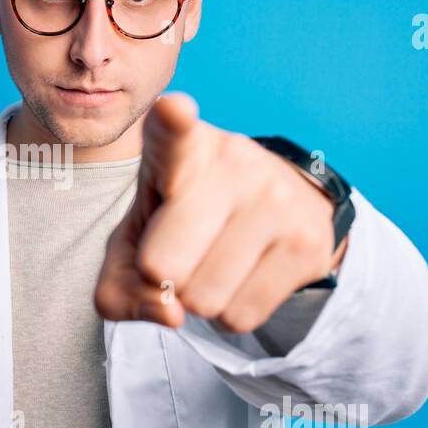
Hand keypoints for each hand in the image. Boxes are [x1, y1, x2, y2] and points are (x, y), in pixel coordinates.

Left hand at [94, 93, 346, 331]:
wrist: (278, 215)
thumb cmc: (181, 226)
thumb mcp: (134, 245)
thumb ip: (119, 288)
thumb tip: (171, 313)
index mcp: (180, 147)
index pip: (171, 133)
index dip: (171, 123)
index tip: (175, 111)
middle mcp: (233, 160)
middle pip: (162, 264)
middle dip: (162, 279)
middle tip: (182, 252)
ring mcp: (276, 199)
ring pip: (204, 298)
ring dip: (200, 299)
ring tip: (215, 262)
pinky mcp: (307, 241)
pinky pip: (241, 315)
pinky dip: (231, 313)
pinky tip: (243, 277)